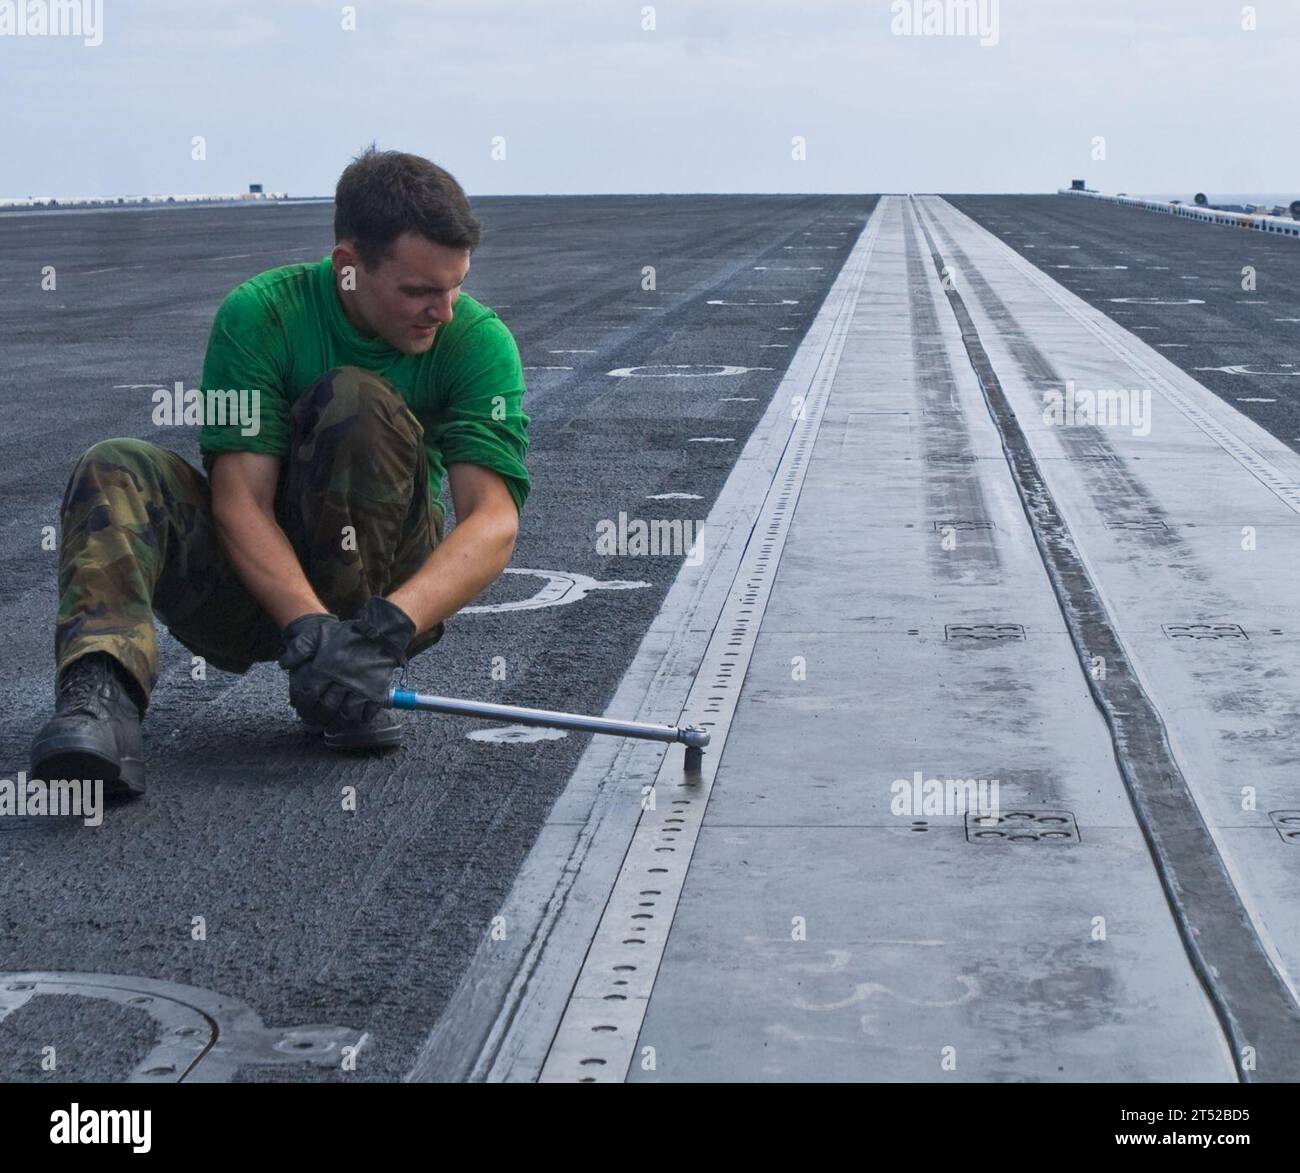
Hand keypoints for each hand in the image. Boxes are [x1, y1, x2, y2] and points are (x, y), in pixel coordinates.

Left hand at [277, 597, 415, 724]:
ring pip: (347, 714)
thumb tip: (284, 664)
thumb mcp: (318, 634)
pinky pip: (368, 713)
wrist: (381, 632)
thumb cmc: (349, 634)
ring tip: (335, 721)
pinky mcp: (377, 692)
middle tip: (317, 721)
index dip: (303, 706)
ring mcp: (361, 689)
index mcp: (326, 670)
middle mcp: (342, 682)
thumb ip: (299, 648)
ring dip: (339, 719)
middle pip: (327, 708)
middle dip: (319, 716)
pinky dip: (361, 718)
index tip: (302, 710)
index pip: (309, 696)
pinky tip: (356, 716)